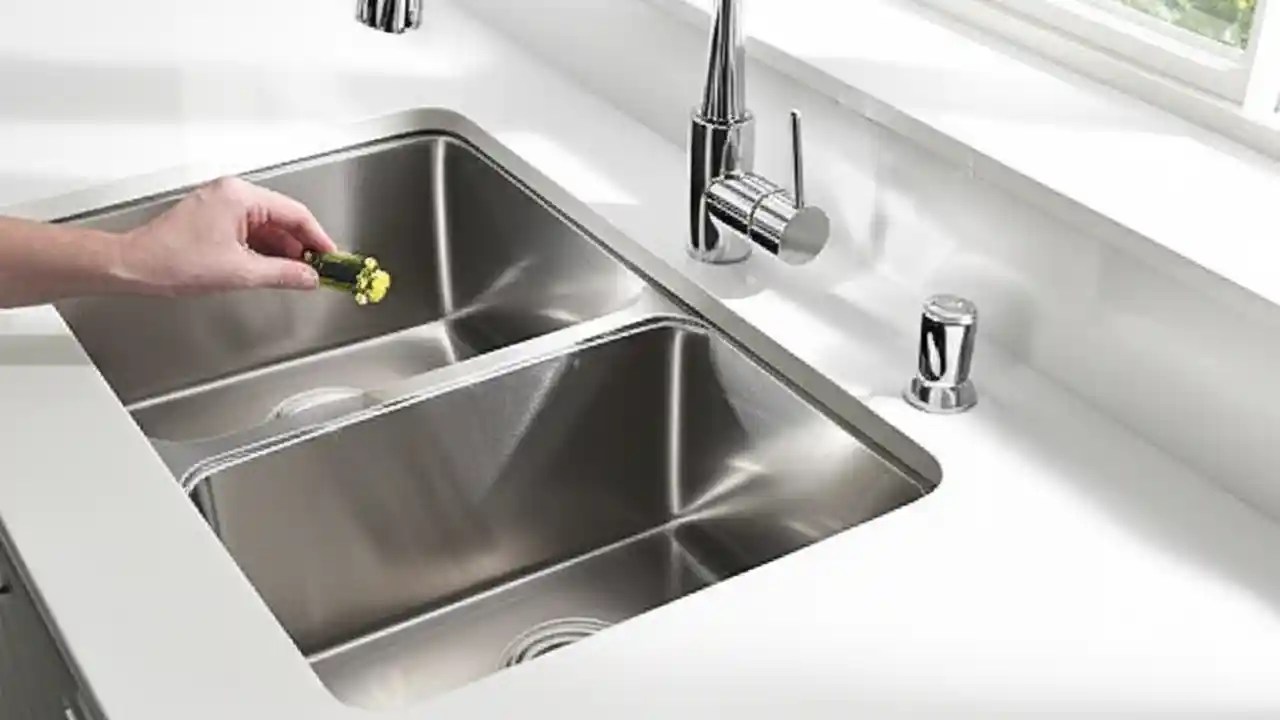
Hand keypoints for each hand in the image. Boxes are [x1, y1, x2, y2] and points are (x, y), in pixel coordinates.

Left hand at [120, 177, 337, 295]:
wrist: (133, 266)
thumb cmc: (173, 261)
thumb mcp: (239, 272)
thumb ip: (283, 274)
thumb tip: (309, 278)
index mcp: (240, 196)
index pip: (295, 214)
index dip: (319, 239)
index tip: (332, 258)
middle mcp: (232, 194)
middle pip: (283, 219)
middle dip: (302, 247)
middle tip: (319, 271)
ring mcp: (222, 205)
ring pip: (268, 227)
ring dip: (284, 251)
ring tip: (298, 275)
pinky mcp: (214, 218)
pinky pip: (251, 231)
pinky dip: (265, 250)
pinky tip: (274, 269)